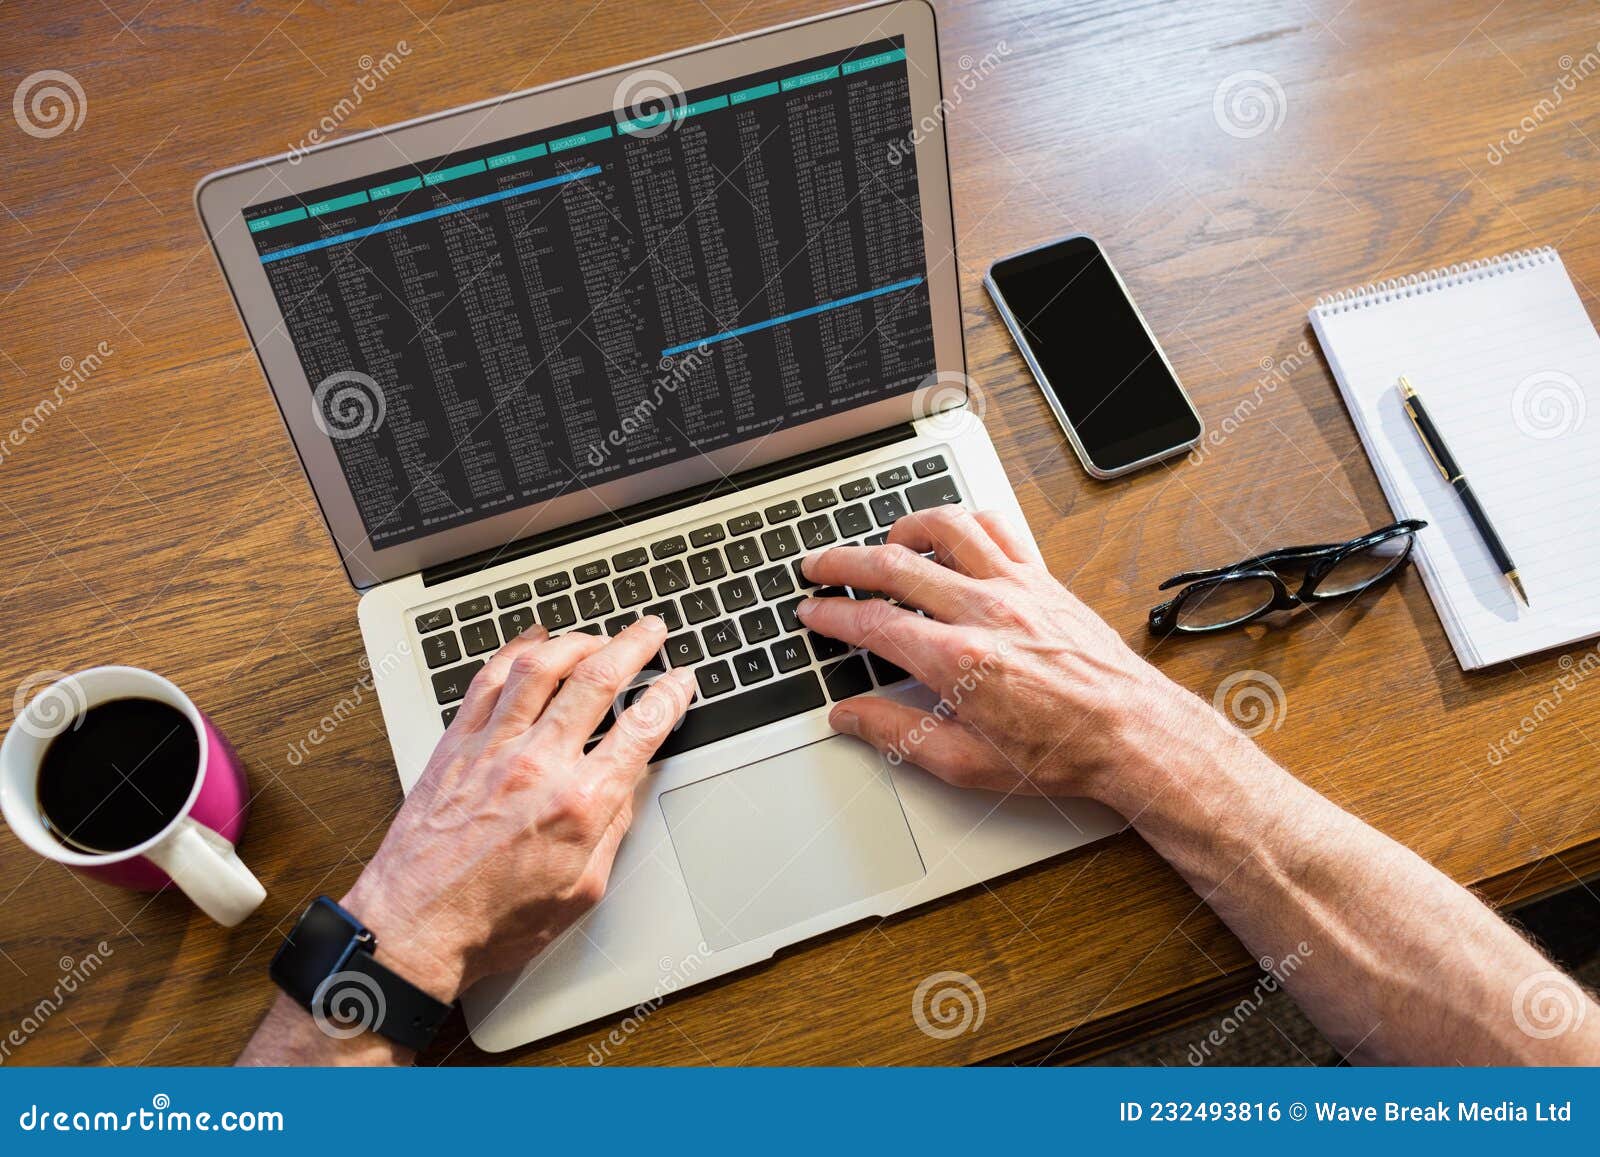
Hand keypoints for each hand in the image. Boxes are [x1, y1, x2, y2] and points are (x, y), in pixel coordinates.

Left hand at [340, 618, 694, 1002]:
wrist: (415, 927)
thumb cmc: (493, 921)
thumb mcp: (582, 890)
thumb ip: (611, 831)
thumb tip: (625, 789)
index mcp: (579, 804)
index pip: (641, 729)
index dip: (670, 696)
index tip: (680, 681)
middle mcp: (537, 765)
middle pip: (598, 679)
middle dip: (634, 646)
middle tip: (650, 630)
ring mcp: (492, 748)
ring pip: (541, 666)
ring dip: (577, 640)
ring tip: (597, 635)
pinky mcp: (455, 745)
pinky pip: (488, 679)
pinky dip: (514, 650)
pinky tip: (531, 639)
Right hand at [796, 507, 1245, 806]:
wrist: (1132, 736)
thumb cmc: (1059, 753)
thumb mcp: (965, 763)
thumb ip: (897, 734)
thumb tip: (850, 717)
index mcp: (959, 661)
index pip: (873, 623)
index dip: (832, 615)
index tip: (813, 612)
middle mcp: (985, 612)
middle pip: (894, 565)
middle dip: (844, 562)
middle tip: (818, 565)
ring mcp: (1017, 588)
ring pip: (945, 529)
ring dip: (903, 528)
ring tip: (883, 542)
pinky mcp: (1043, 579)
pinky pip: (997, 528)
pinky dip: (965, 523)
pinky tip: (951, 536)